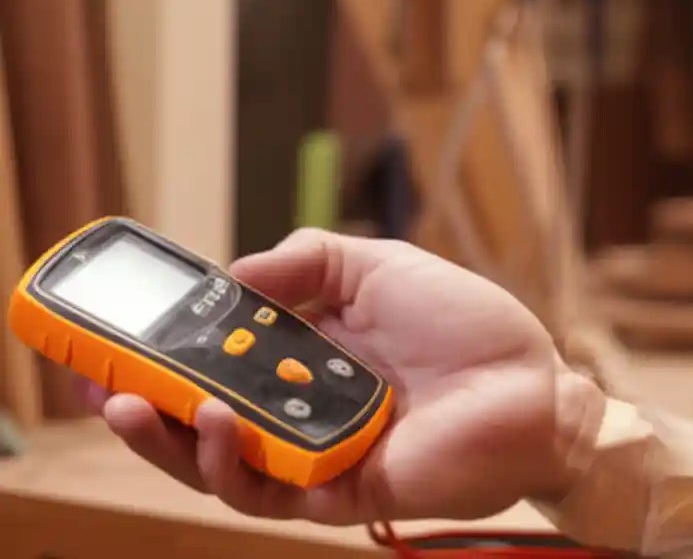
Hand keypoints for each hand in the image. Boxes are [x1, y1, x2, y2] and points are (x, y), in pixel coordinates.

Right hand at [80, 229, 604, 524]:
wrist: (533, 388)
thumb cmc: (468, 326)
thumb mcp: (381, 267)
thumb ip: (310, 263)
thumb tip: (234, 275)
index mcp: (309, 353)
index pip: (219, 359)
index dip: (165, 353)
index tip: (114, 338)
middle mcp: (303, 406)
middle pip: (204, 417)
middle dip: (143, 405)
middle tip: (97, 385)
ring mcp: (317, 453)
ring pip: (220, 464)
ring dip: (171, 438)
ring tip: (139, 406)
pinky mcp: (337, 492)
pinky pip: (266, 491)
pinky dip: (232, 461)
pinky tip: (219, 422)